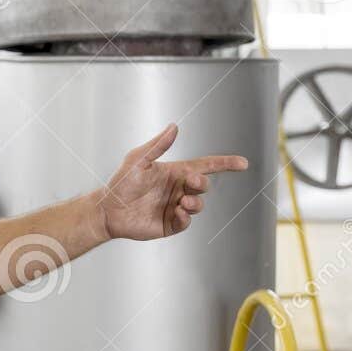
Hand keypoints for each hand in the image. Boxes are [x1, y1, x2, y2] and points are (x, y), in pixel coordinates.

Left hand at [96, 122, 248, 240]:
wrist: (107, 210)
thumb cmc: (120, 182)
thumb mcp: (138, 160)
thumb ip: (157, 145)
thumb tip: (174, 126)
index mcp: (174, 172)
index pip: (205, 166)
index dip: (225, 164)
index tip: (243, 163)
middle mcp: (178, 189)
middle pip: (203, 185)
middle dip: (201, 183)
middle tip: (190, 182)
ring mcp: (175, 207)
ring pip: (198, 205)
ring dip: (195, 203)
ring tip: (182, 202)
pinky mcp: (170, 224)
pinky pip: (186, 222)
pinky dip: (186, 217)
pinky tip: (178, 212)